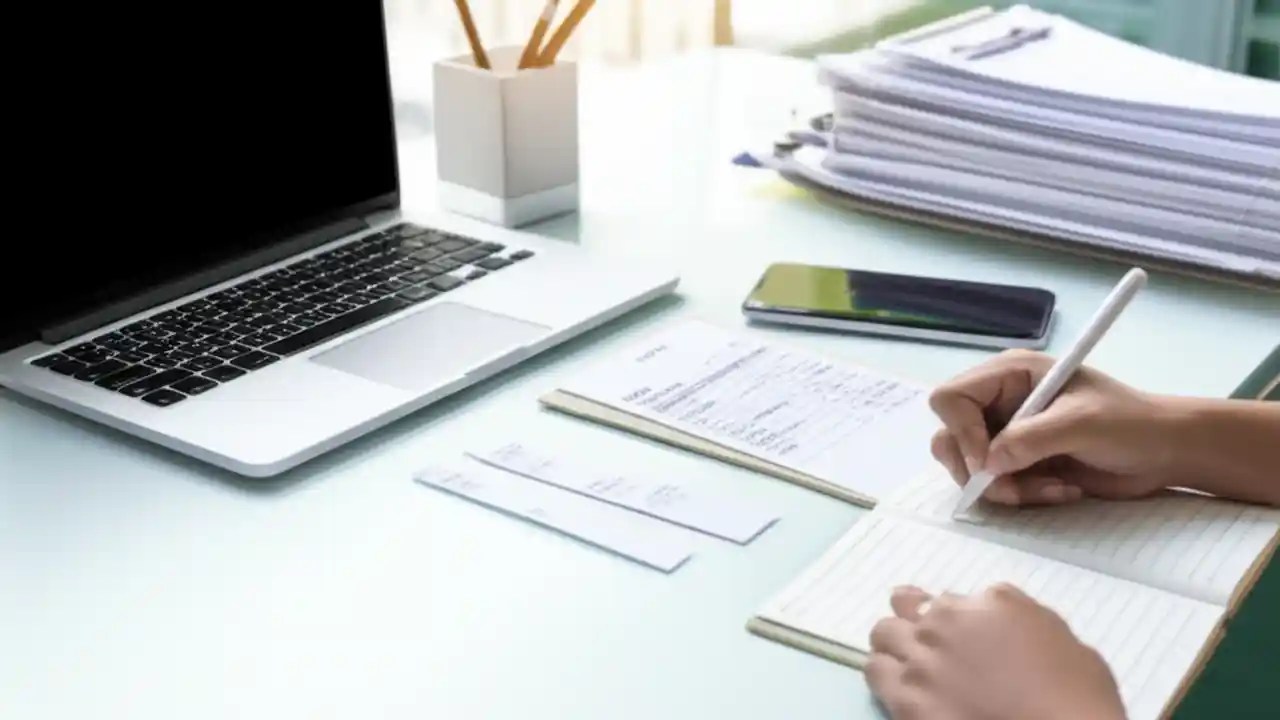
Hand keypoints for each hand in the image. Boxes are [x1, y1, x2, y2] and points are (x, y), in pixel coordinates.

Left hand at [867, 583, 1125, 719]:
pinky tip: (897, 685)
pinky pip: (874, 669)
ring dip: (896, 643)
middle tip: (935, 647)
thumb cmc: (1077, 700)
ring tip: (908, 661)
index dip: (967, 621)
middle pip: (915, 606)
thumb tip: (1012, 631)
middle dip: (923, 623)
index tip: (973, 640)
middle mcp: (950, 619)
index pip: (964, 598)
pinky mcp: (904, 694)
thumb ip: (1031, 625)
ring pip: (885, 631)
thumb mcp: (1071, 646)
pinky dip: (884, 673)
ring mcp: (923, 656)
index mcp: (994, 602)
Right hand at [928, 349, 1174, 505]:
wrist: (1165, 453)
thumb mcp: (1082, 423)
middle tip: (1012, 487)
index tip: (989, 463)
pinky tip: (1060, 489)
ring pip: (969, 468)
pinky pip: (996, 487)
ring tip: (1051, 488)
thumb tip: (987, 464)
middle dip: (978, 469)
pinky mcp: (1019, 464)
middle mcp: (999, 401)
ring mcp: (1007, 434)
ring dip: (1005, 487)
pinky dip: (1023, 495)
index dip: (961, 432)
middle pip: (949, 437)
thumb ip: (1030, 439)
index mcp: (1009, 374)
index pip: (951, 399)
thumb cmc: (1130, 424)